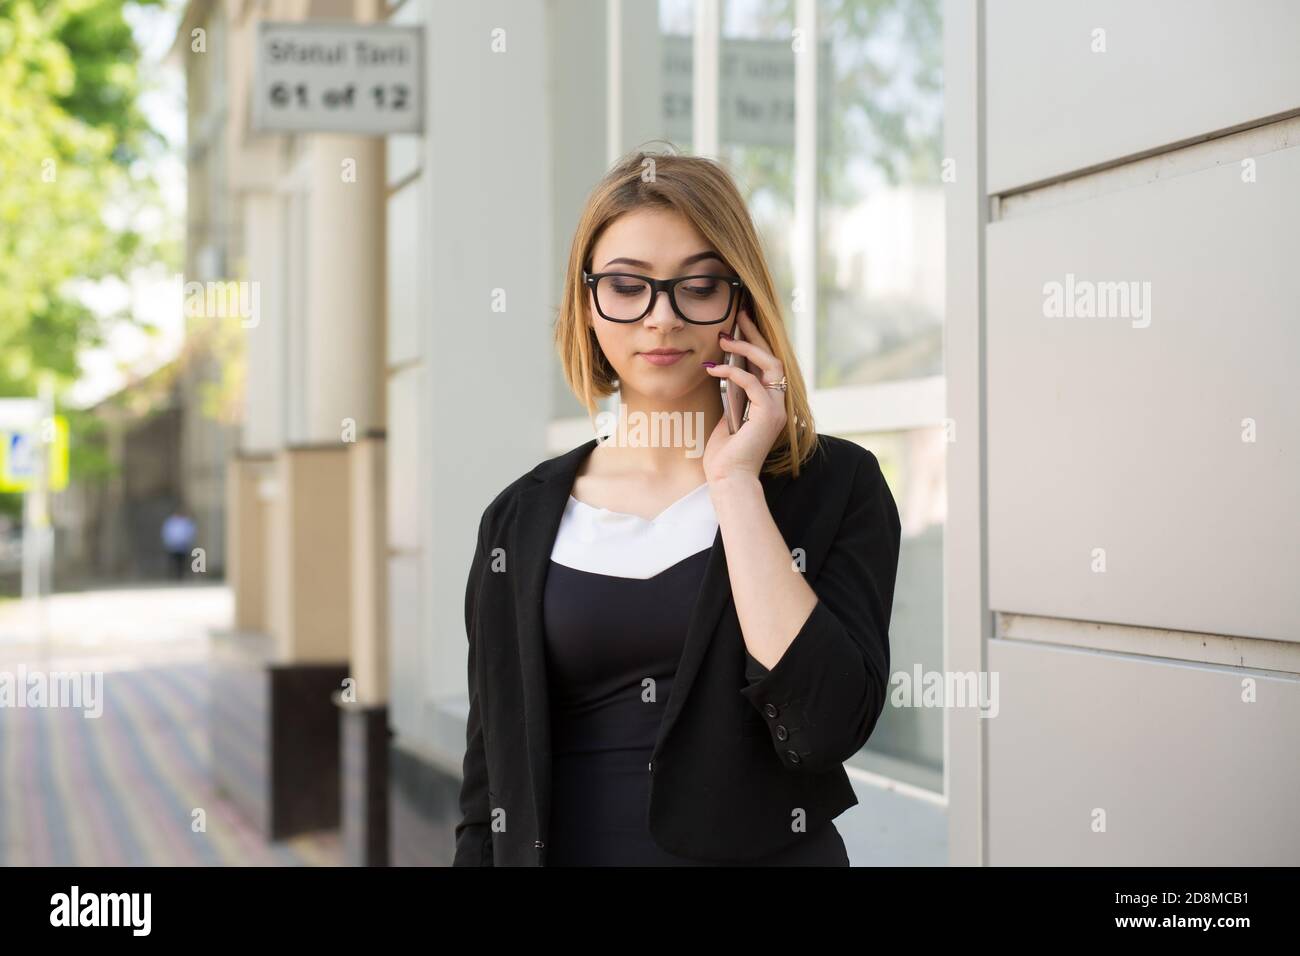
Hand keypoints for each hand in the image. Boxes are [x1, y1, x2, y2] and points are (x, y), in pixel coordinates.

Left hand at [702, 303, 787, 483]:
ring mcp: (776, 409)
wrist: (728, 479)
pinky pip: (752, 383)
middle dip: (754, 334)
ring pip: (769, 364)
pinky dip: (733, 373)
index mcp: (770, 403)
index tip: (739, 324)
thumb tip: (725, 371)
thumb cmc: (725, 454)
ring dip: (746, 348)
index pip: (766, 364)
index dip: (755, 341)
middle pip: (772, 357)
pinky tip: (714, 369)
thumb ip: (734, 396)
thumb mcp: (729, 416)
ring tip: (723, 340)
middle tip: (737, 316)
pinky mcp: (768, 415)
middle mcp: (778, 403)